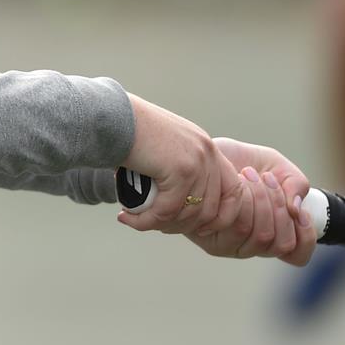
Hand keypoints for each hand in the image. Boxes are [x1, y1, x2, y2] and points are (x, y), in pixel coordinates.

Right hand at [117, 94, 234, 236]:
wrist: (110, 117)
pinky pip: (167, 210)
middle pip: (211, 210)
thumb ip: (176, 168)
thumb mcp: (163, 148)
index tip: (199, 227)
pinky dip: (146, 220)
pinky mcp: (180, 171)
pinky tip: (128, 217)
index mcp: (207, 148)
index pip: (234, 191)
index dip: (223, 216)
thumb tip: (176, 202)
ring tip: (137, 220)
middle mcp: (208, 154)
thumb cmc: (127, 132)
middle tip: (156, 225)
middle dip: (183, 226)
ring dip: (161, 225)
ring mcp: (197, 162)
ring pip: (188, 214)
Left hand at [184, 139, 316, 266]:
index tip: (301, 212)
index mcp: (274, 235)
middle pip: (280, 243)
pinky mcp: (210, 240)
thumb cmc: (248, 163)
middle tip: (267, 177)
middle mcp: (253, 245)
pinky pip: (238, 227)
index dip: (306, 238)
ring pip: (260, 235)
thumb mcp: (280, 168)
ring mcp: (231, 246)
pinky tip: (236, 180)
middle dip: (278, 206)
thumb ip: (296, 185)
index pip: (298, 255)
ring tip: (249, 173)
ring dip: (260, 200)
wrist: (209, 152)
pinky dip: (243, 200)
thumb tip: (296, 211)